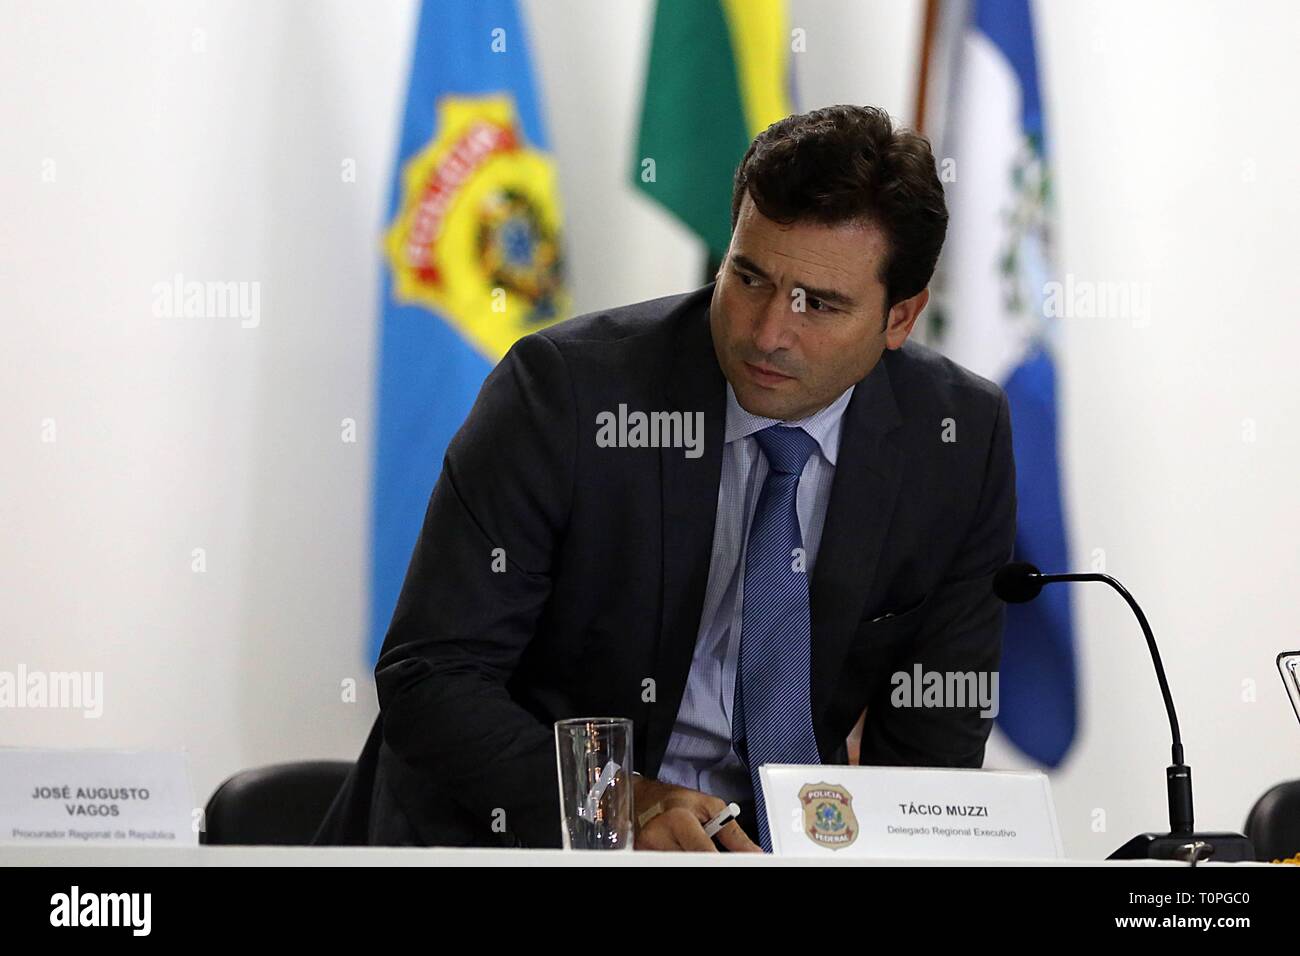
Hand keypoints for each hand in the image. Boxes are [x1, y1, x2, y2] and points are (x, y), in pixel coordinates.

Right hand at [631, 775, 761, 851]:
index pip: (703, 852)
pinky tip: (686, 854)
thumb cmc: (677, 801)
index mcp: (678, 820)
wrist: (642, 799)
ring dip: (694, 861)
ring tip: (698, 850)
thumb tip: (753, 853)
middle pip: (689, 863)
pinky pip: (666, 863)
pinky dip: (681, 861)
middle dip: (707, 863)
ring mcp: (646, 851)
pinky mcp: (641, 858)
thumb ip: (733, 834)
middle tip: (720, 860)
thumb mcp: (710, 807)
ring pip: (678, 864)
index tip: (734, 864)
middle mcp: (658, 837)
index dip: (719, 862)